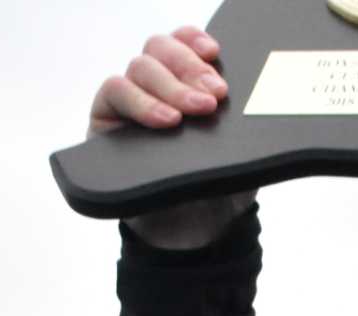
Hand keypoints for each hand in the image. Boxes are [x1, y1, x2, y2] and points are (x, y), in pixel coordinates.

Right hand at [88, 26, 254, 249]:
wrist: (196, 234)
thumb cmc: (217, 187)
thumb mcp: (238, 153)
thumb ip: (239, 124)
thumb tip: (253, 101)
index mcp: (185, 83)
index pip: (182, 42)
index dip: (194, 39)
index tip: (216, 52)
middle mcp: (154, 86)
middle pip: (160, 49)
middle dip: (189, 67)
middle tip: (215, 94)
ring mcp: (129, 102)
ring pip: (140, 67)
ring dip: (170, 86)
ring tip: (196, 111)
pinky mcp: (105, 122)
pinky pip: (113, 92)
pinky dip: (140, 101)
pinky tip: (166, 119)